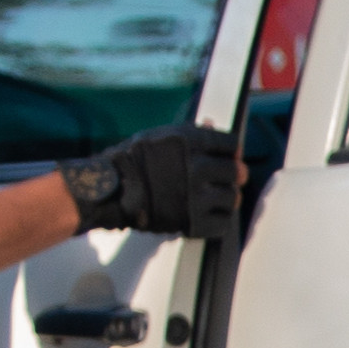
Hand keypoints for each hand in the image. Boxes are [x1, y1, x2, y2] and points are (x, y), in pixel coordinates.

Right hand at [60, 122, 243, 244]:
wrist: (112, 190)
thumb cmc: (133, 160)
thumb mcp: (160, 136)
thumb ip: (191, 133)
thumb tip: (213, 124)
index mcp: (191, 141)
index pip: (231, 144)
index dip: (231, 151)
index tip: (228, 157)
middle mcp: (197, 167)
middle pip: (236, 172)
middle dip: (233, 176)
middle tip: (226, 180)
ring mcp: (196, 196)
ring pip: (232, 198)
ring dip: (226, 199)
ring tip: (213, 198)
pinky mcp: (192, 222)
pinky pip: (222, 223)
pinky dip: (217, 220)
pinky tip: (207, 214)